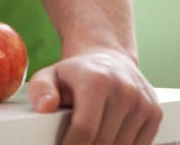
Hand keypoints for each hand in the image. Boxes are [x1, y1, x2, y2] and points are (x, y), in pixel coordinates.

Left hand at [28, 50, 161, 144]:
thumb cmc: (74, 73)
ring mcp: (142, 102)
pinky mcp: (154, 113)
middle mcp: (124, 91)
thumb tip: (44, 107)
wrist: (107, 59)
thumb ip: (41, 90)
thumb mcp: (50, 74)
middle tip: (72, 142)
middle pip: (102, 141)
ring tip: (88, 138)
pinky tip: (107, 138)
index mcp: (96, 81)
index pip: (84, 129)